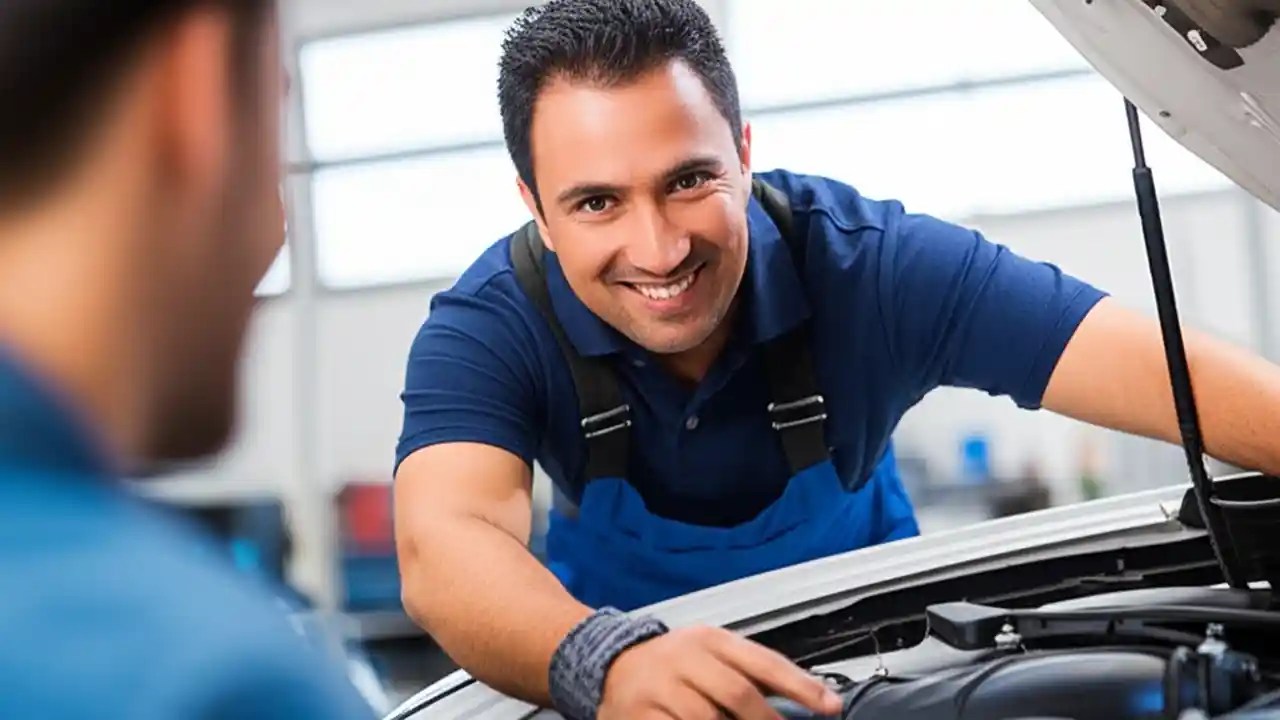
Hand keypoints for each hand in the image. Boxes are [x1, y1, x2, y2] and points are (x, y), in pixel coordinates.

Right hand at [597, 625, 842, 718]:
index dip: (801, 686)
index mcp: (710, 640)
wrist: (611, 664)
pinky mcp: (637, 716)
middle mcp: (684, 658)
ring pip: (705, 719)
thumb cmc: (675, 664)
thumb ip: (753, 676)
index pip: (763, 661)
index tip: (830, 707)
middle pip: (737, 694)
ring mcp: (658, 689)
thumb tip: (807, 702)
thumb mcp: (712, 655)